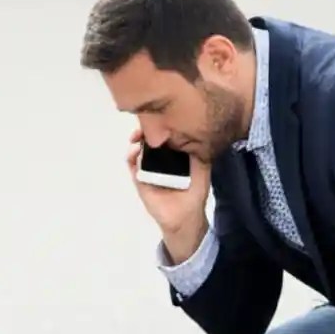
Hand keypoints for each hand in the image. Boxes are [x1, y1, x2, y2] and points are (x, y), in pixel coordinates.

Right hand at [126, 129, 210, 261]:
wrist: (185, 217)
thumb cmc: (195, 193)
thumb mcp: (203, 169)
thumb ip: (201, 152)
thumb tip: (199, 131)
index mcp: (175, 155)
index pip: (165, 136)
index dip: (162, 125)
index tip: (161, 117)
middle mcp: (161, 160)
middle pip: (150, 140)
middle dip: (146, 130)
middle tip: (145, 124)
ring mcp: (149, 169)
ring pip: (139, 150)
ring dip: (136, 140)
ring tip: (137, 137)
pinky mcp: (140, 180)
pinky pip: (133, 166)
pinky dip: (131, 157)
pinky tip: (135, 152)